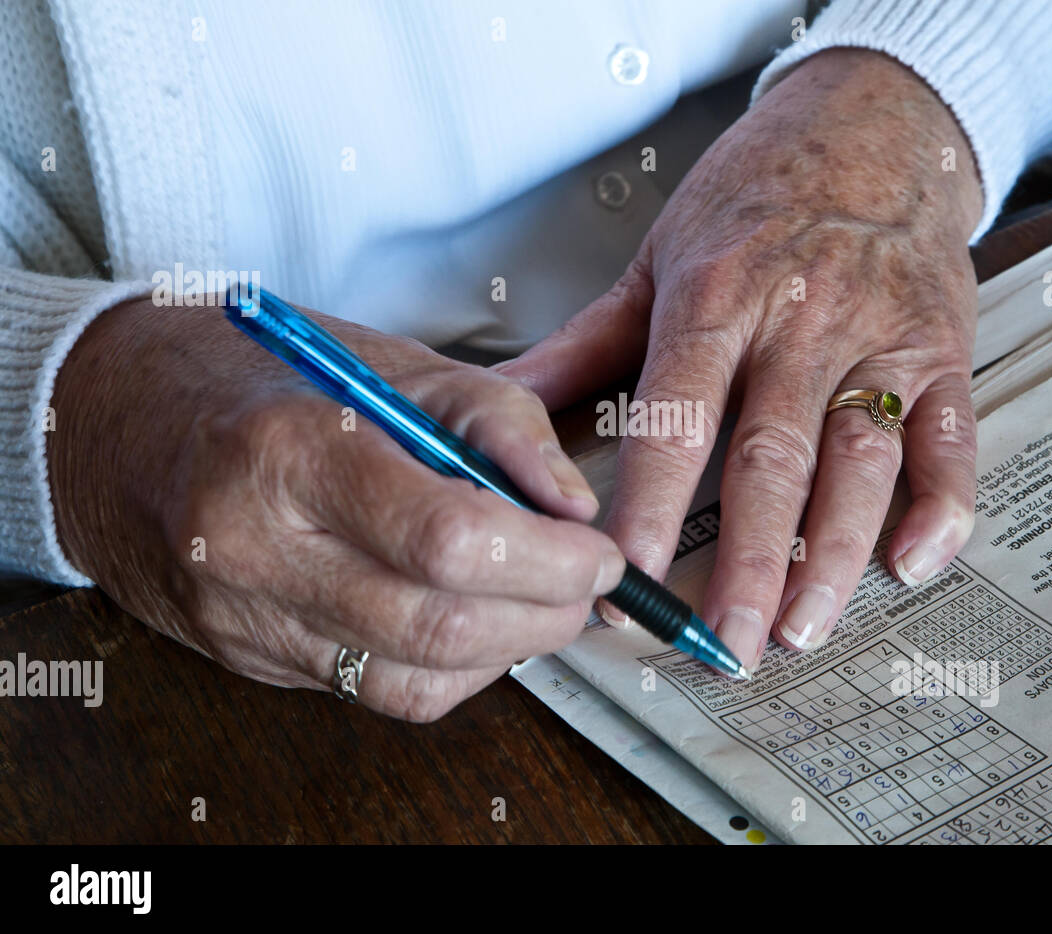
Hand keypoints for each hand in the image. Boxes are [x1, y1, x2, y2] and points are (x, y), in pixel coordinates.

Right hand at [48, 297, 623, 719]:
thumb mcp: (394, 365)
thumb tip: (574, 508)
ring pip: (411, 680)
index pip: (445, 539)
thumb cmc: (261, 378)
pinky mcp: (253, 657)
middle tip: (586, 582)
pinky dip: (451, 670)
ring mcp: (246, 616)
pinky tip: (477, 625)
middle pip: (436, 624)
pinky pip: (376, 694)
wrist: (122, 421)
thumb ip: (501, 427)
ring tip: (540, 601)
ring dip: (506, 651)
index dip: (547, 559)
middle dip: (543, 613)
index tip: (595, 550)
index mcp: (288, 450)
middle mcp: (255, 547)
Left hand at [500, 49, 982, 672]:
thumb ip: (582, 346)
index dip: (652, 500)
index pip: (677, 413)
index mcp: (718, 296)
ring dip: (834, 554)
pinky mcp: (940, 350)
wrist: (874, 126)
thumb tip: (496, 408)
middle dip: (748, 561)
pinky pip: (950, 436)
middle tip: (722, 642)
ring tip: (801, 626)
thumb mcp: (659, 257)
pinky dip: (943, 504)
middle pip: (772, 455)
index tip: (626, 572)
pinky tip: (914, 562)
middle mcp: (801, 321)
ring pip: (860, 460)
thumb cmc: (758, 197)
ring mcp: (878, 337)